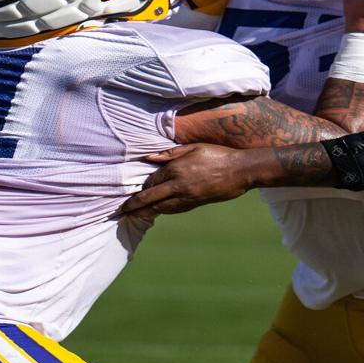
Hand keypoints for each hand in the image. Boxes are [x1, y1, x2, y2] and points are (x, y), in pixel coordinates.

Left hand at [120, 143, 252, 219]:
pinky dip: (164, 211)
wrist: (241, 171)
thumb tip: (148, 157)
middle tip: (122, 211)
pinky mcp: (196, 203)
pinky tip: (159, 212)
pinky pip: (175, 209)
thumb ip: (169, 154)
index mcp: (176, 168)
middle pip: (150, 198)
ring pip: (161, 207)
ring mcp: (187, 196)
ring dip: (146, 212)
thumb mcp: (193, 147)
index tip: (135, 189)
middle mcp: (178, 185)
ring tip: (135, 215)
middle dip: (134, 205)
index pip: (151, 180)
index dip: (142, 185)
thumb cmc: (218, 154)